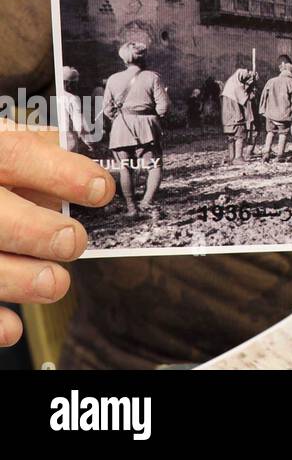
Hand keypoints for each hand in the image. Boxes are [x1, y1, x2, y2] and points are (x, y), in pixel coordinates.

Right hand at [0, 123, 115, 347]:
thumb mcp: (6, 147)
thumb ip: (44, 157)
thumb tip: (97, 180)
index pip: (15, 155)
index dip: (61, 173)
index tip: (100, 190)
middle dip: (38, 231)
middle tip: (74, 241)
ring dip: (19, 279)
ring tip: (54, 283)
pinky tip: (13, 327)